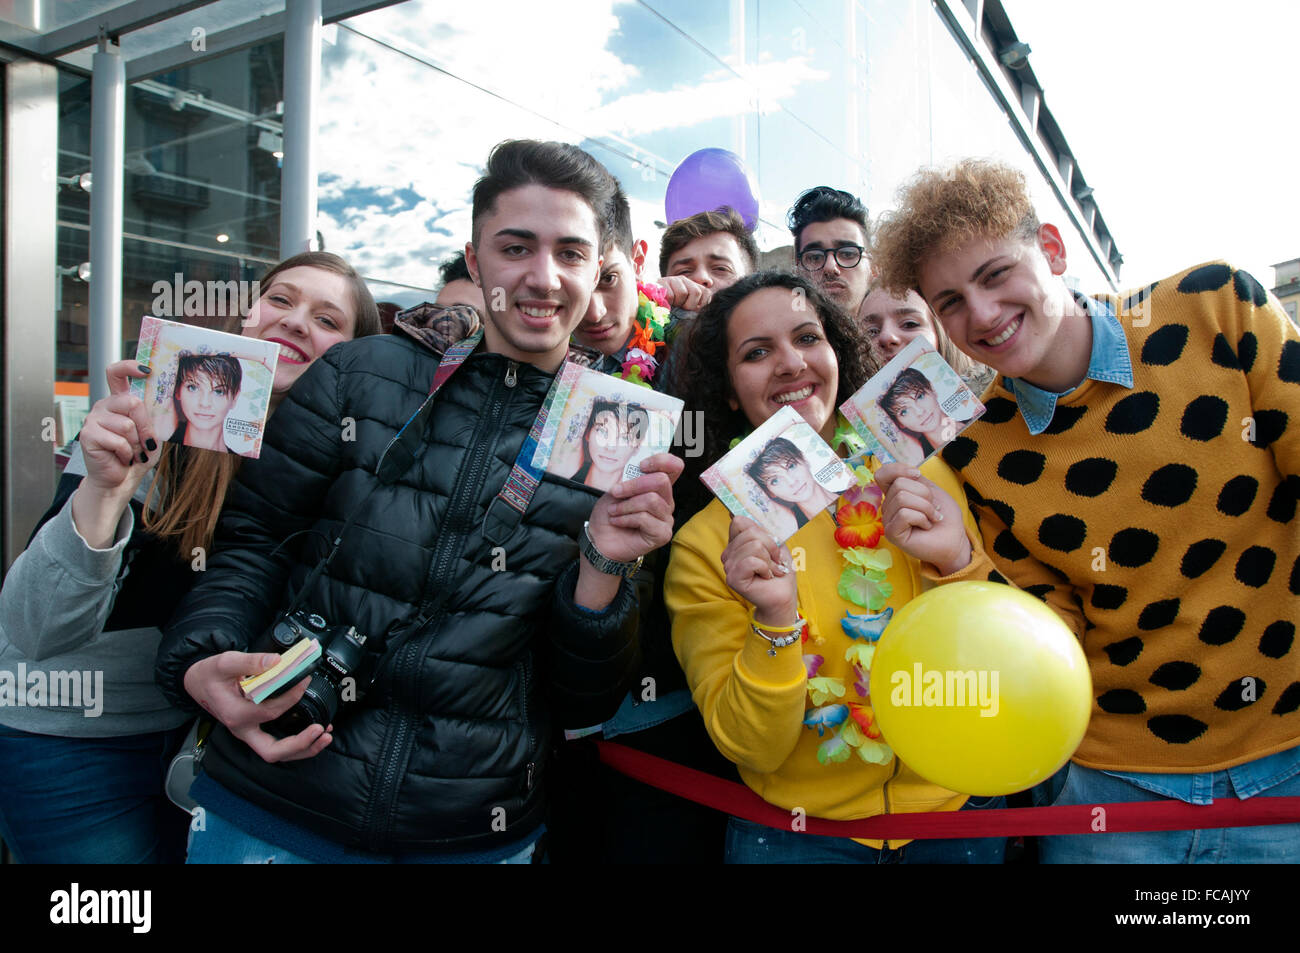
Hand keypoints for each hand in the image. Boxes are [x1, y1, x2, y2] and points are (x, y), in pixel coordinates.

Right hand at [77, 360, 160, 495]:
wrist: (120, 479)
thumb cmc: (137, 454)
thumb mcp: (151, 433)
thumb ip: (151, 417)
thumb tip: (159, 404)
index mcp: (119, 401)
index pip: (116, 374)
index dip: (129, 367)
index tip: (146, 370)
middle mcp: (104, 406)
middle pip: (132, 402)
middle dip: (145, 426)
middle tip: (146, 443)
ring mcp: (93, 419)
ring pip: (127, 425)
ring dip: (136, 444)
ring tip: (130, 452)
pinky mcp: (88, 435)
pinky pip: (118, 441)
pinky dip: (126, 453)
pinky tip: (121, 457)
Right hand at [183, 651, 332, 762]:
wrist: (195, 682)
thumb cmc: (209, 674)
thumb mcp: (226, 662)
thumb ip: (252, 662)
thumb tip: (276, 661)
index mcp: (236, 714)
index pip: (272, 711)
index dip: (293, 697)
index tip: (305, 681)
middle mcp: (242, 729)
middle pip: (273, 751)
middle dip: (300, 744)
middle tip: (321, 731)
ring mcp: (248, 732)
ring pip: (276, 752)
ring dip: (303, 748)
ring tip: (325, 736)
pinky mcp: (253, 730)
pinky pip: (277, 743)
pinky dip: (296, 742)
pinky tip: (313, 732)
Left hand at [585, 452, 682, 563]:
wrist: (600, 538)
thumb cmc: (610, 513)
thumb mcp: (616, 488)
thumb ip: (629, 476)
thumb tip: (635, 465)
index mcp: (658, 487)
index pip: (674, 466)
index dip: (661, 461)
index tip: (641, 465)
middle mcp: (666, 501)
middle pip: (661, 481)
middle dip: (634, 485)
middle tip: (616, 492)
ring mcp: (666, 518)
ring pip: (651, 500)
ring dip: (626, 505)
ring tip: (614, 511)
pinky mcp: (663, 534)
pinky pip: (646, 518)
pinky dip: (626, 519)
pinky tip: (618, 522)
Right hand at [655, 276, 712, 312]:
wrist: (648, 304)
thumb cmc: (669, 311)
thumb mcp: (684, 310)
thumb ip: (695, 308)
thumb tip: (703, 312)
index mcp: (692, 286)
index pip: (706, 293)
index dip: (700, 305)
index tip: (690, 310)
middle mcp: (683, 280)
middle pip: (696, 292)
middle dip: (688, 305)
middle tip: (679, 308)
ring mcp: (672, 279)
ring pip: (682, 293)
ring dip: (676, 303)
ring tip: (670, 305)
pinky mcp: (661, 282)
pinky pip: (670, 295)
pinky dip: (667, 303)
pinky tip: (663, 303)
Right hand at [720, 515, 797, 623]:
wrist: (783, 596)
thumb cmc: (780, 571)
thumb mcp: (774, 544)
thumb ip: (759, 529)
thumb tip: (736, 513)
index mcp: (736, 544)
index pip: (739, 521)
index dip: (760, 530)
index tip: (771, 546)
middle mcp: (728, 554)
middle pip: (750, 532)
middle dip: (771, 547)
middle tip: (774, 562)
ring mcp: (729, 566)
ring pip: (754, 546)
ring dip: (769, 560)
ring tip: (771, 571)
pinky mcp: (733, 578)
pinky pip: (752, 561)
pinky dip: (765, 568)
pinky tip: (766, 577)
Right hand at [874, 463, 970, 575]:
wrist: (954, 539)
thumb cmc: (944, 516)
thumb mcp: (932, 490)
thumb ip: (916, 479)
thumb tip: (911, 471)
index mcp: (894, 494)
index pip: (882, 474)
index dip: (898, 469)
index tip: (918, 474)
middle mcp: (888, 507)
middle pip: (899, 484)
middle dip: (924, 493)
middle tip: (933, 508)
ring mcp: (888, 520)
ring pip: (902, 498)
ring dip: (925, 507)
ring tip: (931, 518)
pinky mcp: (892, 533)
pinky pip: (904, 514)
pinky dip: (922, 518)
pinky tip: (926, 526)